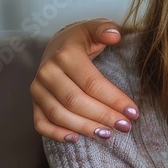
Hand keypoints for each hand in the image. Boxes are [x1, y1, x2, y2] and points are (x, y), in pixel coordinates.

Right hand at [30, 18, 137, 141]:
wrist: (58, 45)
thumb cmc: (82, 40)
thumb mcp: (95, 28)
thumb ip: (106, 29)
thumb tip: (114, 35)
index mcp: (65, 55)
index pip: (92, 83)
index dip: (114, 99)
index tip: (134, 112)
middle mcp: (47, 73)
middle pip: (76, 102)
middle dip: (103, 116)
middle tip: (125, 126)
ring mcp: (37, 90)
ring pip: (59, 115)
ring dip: (85, 128)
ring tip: (108, 134)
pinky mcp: (33, 103)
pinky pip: (41, 123)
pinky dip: (56, 134)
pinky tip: (76, 139)